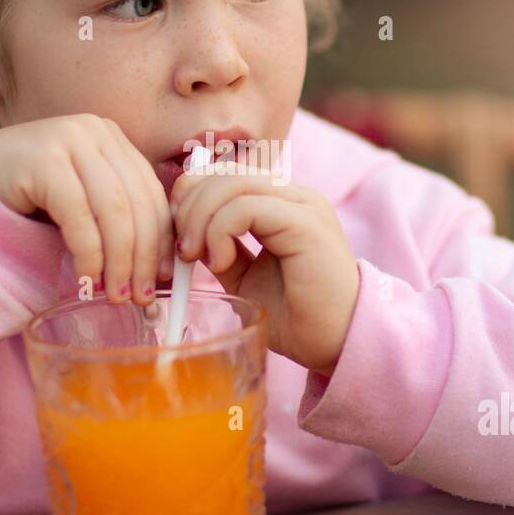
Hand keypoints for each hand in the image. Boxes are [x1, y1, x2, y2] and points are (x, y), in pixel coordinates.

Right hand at [0, 114, 172, 304]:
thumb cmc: (25, 202)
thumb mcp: (82, 203)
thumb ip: (117, 218)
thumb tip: (164, 267)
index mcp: (112, 138)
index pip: (151, 193)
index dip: (162, 240)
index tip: (166, 280)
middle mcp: (95, 130)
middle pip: (137, 203)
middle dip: (144, 257)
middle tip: (141, 297)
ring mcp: (68, 138)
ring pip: (114, 211)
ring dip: (119, 261)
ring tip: (115, 295)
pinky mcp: (44, 158)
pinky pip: (79, 215)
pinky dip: (89, 253)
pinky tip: (86, 279)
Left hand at [169, 163, 359, 376]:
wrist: (335, 342)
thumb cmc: (295, 315)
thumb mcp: (243, 276)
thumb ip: (219, 248)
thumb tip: (184, 233)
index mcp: (282, 203)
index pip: (226, 173)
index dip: (192, 195)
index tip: (178, 235)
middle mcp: (294, 196)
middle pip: (224, 172)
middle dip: (189, 206)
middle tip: (182, 249)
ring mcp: (303, 205)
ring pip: (232, 183)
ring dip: (200, 219)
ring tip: (195, 257)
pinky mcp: (306, 222)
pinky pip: (247, 207)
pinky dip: (220, 231)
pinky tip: (220, 262)